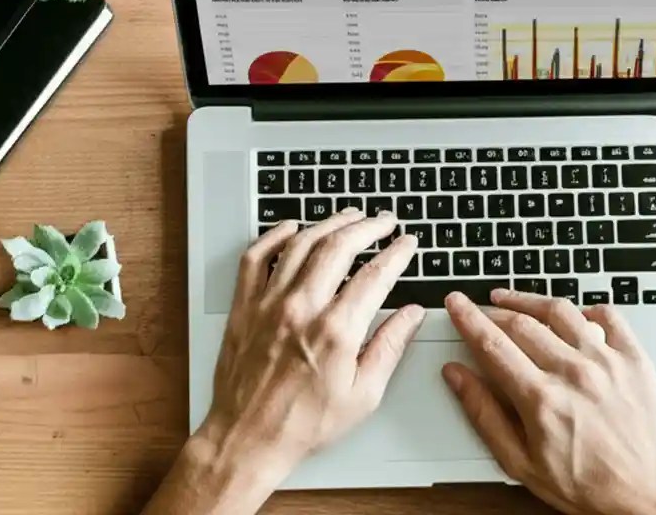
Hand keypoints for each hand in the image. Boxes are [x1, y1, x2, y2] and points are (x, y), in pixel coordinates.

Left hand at [144, 209, 424, 514]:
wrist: (248, 438)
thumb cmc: (303, 424)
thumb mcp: (363, 395)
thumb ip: (389, 347)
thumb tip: (411, 316)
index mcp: (336, 331)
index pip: (375, 275)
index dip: (396, 253)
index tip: (407, 243)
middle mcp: (301, 309)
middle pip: (338, 247)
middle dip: (367, 227)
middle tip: (384, 220)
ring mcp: (269, 304)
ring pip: (300, 244)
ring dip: (328, 224)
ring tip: (348, 216)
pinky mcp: (244, 308)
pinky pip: (256, 259)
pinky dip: (273, 236)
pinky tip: (290, 228)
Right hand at [443, 290, 655, 514]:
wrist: (645, 493)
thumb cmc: (587, 485)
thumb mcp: (520, 462)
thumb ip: (484, 415)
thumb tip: (457, 377)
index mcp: (541, 399)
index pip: (492, 344)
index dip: (468, 319)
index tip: (456, 304)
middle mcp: (573, 372)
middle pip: (522, 323)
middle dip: (493, 311)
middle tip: (479, 308)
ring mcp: (606, 361)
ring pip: (560, 311)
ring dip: (530, 301)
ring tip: (513, 300)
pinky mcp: (633, 359)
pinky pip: (608, 316)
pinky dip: (587, 308)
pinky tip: (574, 314)